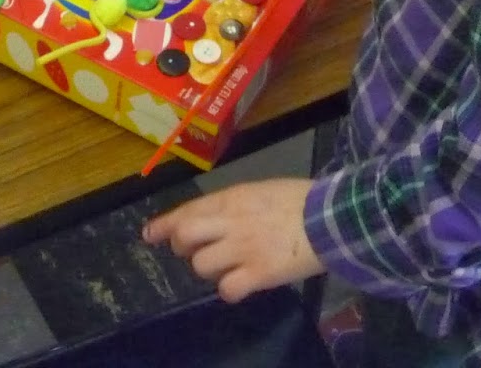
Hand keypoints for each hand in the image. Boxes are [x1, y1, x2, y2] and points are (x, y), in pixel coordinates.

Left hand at [143, 178, 322, 301]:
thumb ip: (234, 204)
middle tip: (194, 252)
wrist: (331, 217)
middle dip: (183, 247)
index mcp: (232, 198)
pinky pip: (227, 289)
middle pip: (185, 237)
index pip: (187, 210)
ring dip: (210, 269)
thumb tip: (213, 217)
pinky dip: (230, 290)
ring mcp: (243, 249)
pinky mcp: (258, 274)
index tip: (149, 235)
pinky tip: (242, 285)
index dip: (164, 225)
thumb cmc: (299, 200)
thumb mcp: (260, 190)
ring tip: (228, 268)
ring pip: (201, 265)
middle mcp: (230, 222)